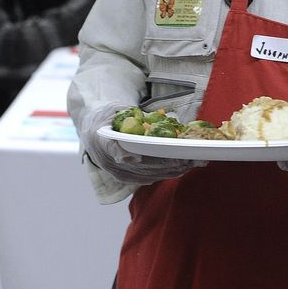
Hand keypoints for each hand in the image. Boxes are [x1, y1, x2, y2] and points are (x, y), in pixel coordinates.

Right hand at [80, 102, 206, 185]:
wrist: (94, 130)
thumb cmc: (108, 117)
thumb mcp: (115, 110)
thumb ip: (131, 115)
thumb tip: (159, 118)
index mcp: (102, 140)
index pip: (114, 151)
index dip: (126, 157)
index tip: (138, 158)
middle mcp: (109, 161)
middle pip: (140, 166)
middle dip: (167, 163)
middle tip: (188, 158)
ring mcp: (118, 172)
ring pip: (149, 175)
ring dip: (173, 170)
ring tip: (193, 162)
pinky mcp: (127, 178)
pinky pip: (150, 178)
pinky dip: (168, 173)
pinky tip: (184, 167)